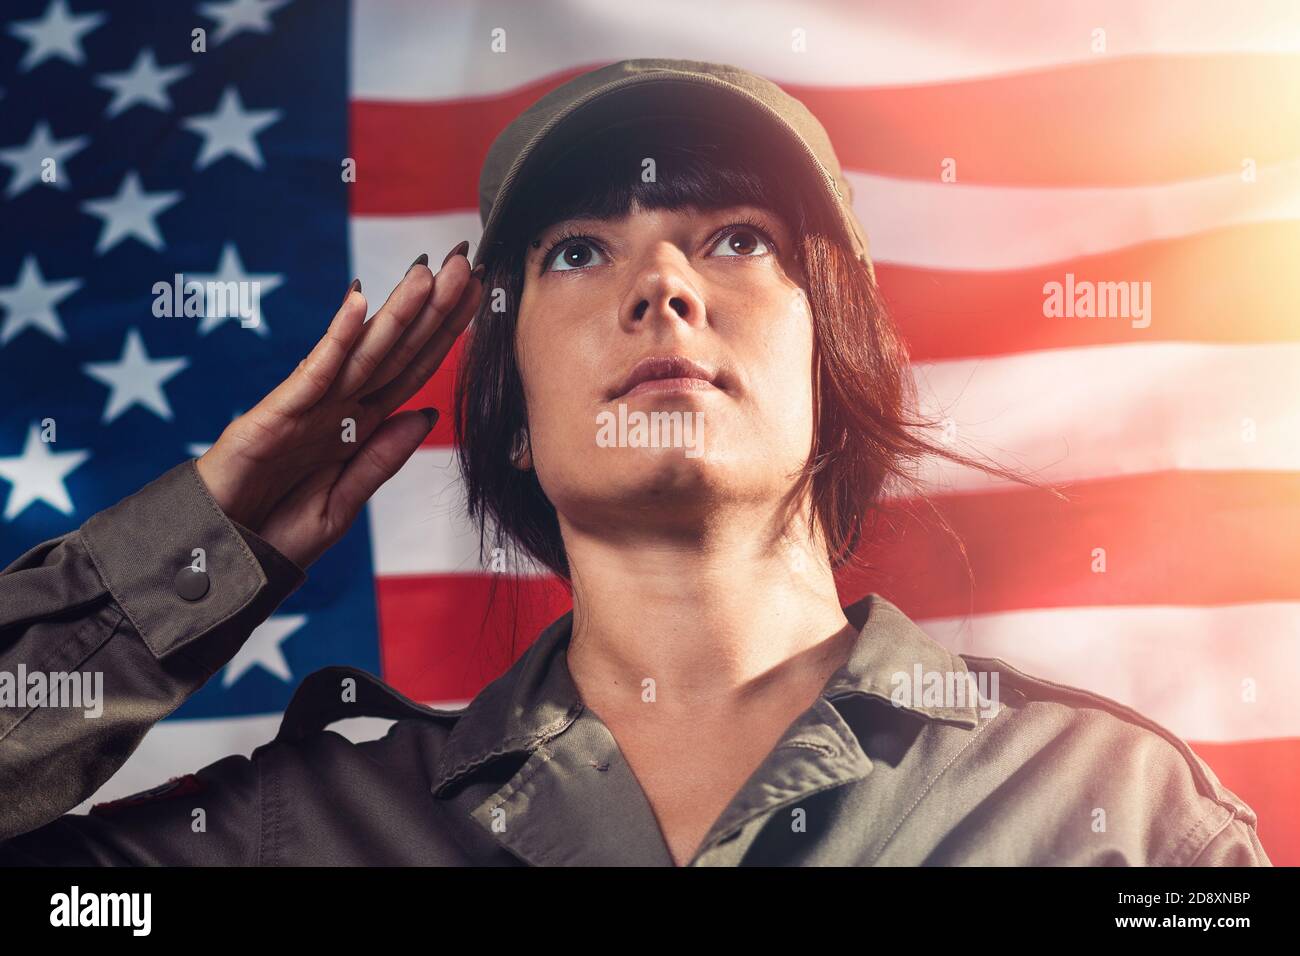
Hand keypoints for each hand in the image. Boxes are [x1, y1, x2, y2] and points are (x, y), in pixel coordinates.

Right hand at [195, 244, 481, 569]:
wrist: (215, 561)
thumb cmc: (271, 535)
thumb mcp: (342, 505)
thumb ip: (381, 459)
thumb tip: (428, 414)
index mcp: (357, 428)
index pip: (412, 371)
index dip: (445, 333)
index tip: (477, 295)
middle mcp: (337, 410)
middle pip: (395, 352)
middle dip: (432, 308)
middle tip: (466, 259)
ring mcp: (305, 409)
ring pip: (362, 354)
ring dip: (396, 313)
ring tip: (426, 273)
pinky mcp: (273, 418)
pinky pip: (313, 375)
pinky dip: (336, 341)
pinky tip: (358, 305)